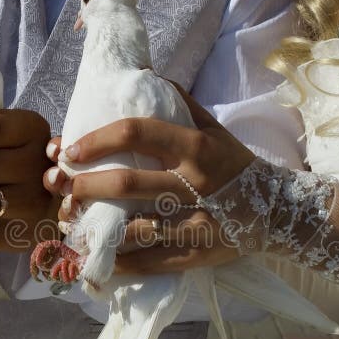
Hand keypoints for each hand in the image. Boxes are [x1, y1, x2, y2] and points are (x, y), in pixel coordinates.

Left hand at [43, 85, 255, 272]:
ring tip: (68, 222)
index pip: (136, 133)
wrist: (280, 211)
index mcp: (194, 147)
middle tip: (58, 186)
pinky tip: (95, 258)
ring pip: (134, 227)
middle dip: (84, 185)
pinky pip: (150, 261)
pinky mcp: (197, 254)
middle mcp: (193, 184)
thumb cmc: (237, 166)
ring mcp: (195, 222)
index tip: (70, 149)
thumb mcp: (215, 129)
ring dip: (94, 227)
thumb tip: (144, 76)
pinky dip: (119, 262)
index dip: (96, 140)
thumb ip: (181, 103)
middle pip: (126, 183)